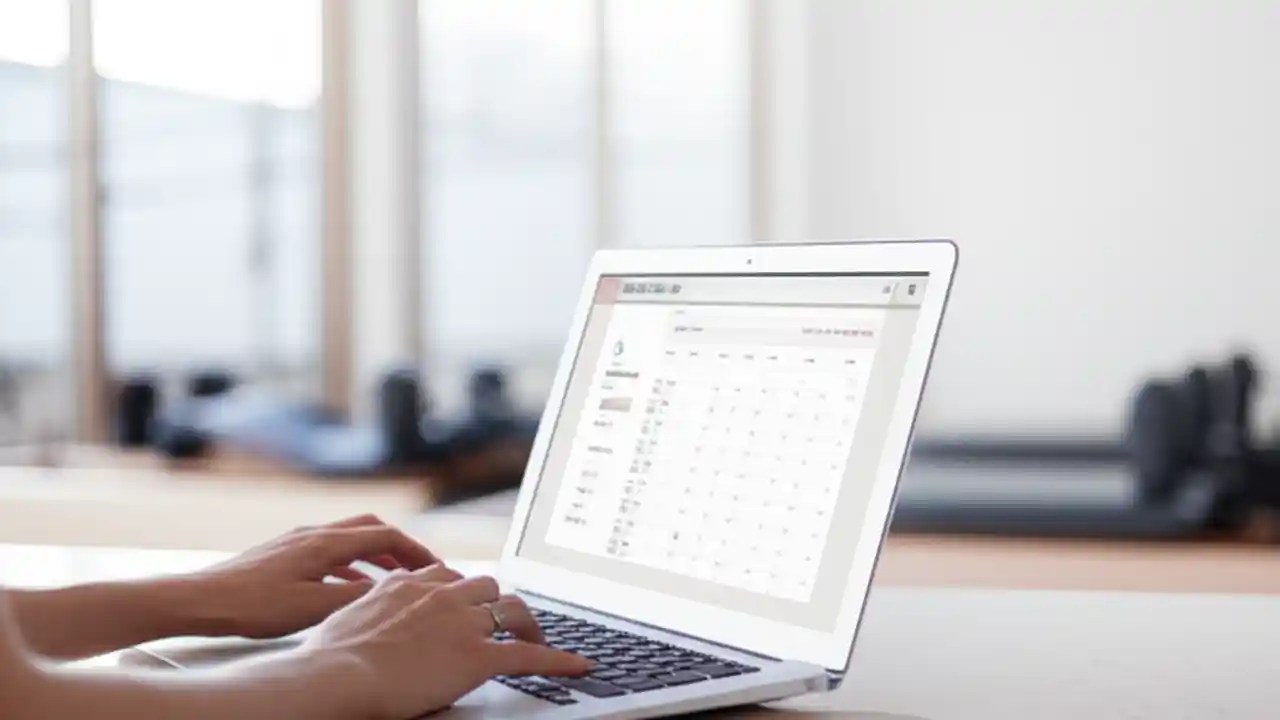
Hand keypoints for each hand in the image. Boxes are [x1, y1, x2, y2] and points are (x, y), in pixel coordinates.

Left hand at [188, 514, 439, 638]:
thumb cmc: (252, 606)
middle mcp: (314, 533)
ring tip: (393, 579)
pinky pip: (329, 552)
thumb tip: (394, 594)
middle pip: (370, 528)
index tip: (437, 568)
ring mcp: (296, 541)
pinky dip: (350, 565)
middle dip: (400, 546)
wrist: (199, 601)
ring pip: (349, 539)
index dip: (416, 550)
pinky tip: (349, 588)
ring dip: (376, 556)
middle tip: (420, 568)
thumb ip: (356, 599)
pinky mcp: (282, 554)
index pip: (385, 535)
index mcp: (326, 542)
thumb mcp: (313, 608)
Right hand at [303, 569, 591, 718]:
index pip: (447, 575)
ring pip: (508, 608)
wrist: (337, 676)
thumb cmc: (326, 659)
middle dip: (494, 601)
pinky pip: (528, 654)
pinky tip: (576, 666)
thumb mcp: (344, 621)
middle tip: (503, 621)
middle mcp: (439, 594)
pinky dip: (557, 660)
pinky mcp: (478, 656)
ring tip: (535, 638)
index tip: (465, 602)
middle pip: (483, 584)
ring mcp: (461, 622)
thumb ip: (366, 614)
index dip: (460, 591)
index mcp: (407, 584)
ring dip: (524, 622)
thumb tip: (359, 622)